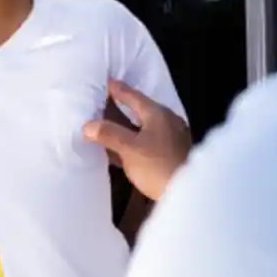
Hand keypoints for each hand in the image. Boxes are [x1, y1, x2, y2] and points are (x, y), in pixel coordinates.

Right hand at [85, 79, 191, 200]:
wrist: (189, 194)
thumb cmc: (158, 166)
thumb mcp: (129, 148)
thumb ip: (108, 134)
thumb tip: (88, 125)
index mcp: (158, 114)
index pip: (134, 96)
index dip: (118, 90)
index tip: (106, 82)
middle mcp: (167, 122)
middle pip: (140, 111)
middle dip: (122, 108)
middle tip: (104, 102)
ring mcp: (171, 139)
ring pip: (143, 127)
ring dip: (126, 127)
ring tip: (108, 126)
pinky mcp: (171, 156)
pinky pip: (147, 142)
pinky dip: (133, 142)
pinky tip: (121, 151)